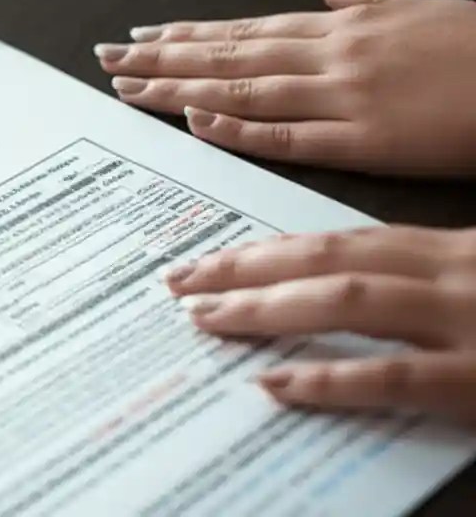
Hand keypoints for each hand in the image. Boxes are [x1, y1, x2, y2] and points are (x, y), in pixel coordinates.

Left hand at [95, 0, 475, 175]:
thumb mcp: (419, 10)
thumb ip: (364, 0)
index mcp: (343, 28)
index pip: (246, 30)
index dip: (189, 34)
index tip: (144, 37)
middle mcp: (332, 56)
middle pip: (230, 56)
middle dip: (164, 58)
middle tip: (109, 59)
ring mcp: (344, 96)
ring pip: (243, 91)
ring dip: (180, 90)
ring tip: (128, 89)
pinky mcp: (366, 139)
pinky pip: (288, 136)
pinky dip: (239, 128)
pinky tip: (196, 122)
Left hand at [165, 226, 475, 422]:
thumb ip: (422, 284)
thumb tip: (338, 295)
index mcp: (450, 252)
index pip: (342, 243)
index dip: (270, 252)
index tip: (211, 261)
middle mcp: (451, 273)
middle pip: (328, 260)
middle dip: (245, 268)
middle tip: (180, 282)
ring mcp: (467, 320)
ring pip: (347, 300)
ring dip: (266, 307)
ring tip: (205, 318)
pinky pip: (393, 376)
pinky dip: (330, 378)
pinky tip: (276, 384)